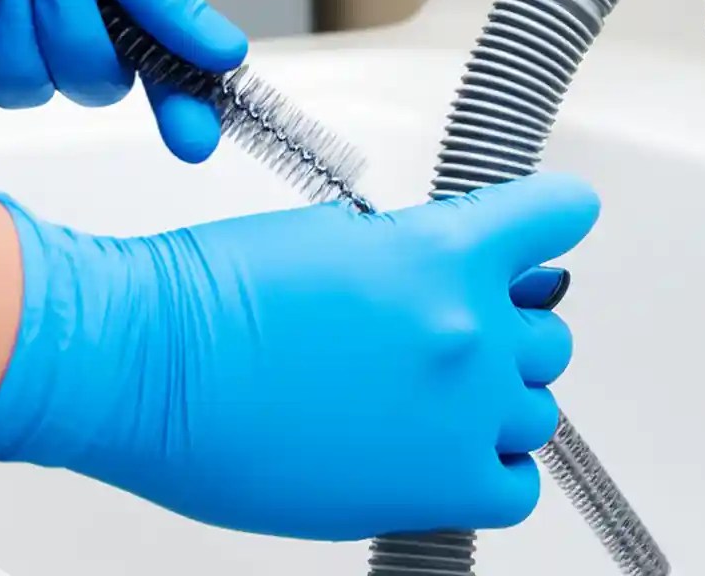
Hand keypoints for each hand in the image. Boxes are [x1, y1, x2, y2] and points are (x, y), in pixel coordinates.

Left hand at [0, 0, 246, 162]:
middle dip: (134, 70)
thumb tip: (223, 51)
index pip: (176, 48)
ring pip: (77, 85)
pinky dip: (18, 49)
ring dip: (66, 34)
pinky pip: (20, 87)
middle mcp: (87, 7)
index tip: (202, 135)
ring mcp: (33, 31)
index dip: (195, 96)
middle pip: (127, 78)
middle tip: (154, 83)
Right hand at [0, 174, 599, 540]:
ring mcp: (460, 411)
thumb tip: (455, 281)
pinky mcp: (434, 486)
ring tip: (430, 409)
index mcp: (446, 251)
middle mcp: (469, 329)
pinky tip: (446, 458)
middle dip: (505, 337)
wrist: (146, 362)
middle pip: (547, 338)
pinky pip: (517, 489)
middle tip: (447, 347)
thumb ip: (416, 260)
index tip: (552, 234)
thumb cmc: (211, 297)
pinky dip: (492, 473)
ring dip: (495, 406)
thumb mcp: (333, 241)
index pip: (559, 215)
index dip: (556, 222)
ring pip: (537, 411)